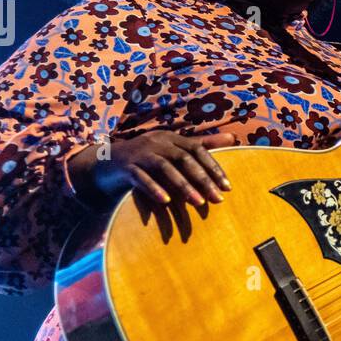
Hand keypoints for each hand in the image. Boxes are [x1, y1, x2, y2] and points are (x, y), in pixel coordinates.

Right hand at [69, 129, 238, 207]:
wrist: (108, 162)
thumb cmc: (148, 158)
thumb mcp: (174, 150)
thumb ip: (202, 145)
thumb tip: (232, 138)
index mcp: (171, 137)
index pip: (197, 149)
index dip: (213, 167)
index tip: (228, 186)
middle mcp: (156, 142)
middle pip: (183, 159)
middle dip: (202, 179)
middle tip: (218, 199)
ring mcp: (140, 153)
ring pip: (164, 168)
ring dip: (183, 186)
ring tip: (198, 202)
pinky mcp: (125, 167)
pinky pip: (141, 177)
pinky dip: (154, 188)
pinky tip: (166, 201)